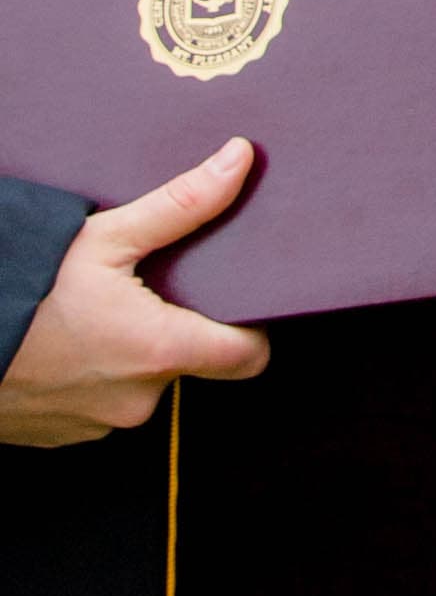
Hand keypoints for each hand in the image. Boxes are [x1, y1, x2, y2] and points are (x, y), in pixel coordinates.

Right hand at [0, 144, 269, 448]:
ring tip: (94, 311)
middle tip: (145, 286)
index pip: (247, 358)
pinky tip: (65, 341)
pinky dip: (91, 374)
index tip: (237, 300)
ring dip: (126, 351)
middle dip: (172, 326)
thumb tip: (240, 160)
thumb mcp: (104, 237)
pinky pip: (100, 402)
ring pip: (140, 382)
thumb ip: (182, 204)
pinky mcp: (64, 435)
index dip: (251, 328)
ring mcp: (98, 424)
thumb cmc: (24, 287)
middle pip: (187, 361)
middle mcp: (138, 400)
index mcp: (159, 351)